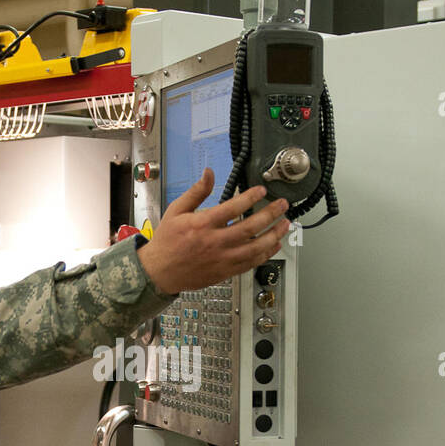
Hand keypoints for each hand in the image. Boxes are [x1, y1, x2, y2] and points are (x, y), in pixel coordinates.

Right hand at [136, 169, 290, 294]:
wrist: (159, 272)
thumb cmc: (167, 241)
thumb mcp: (176, 211)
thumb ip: (196, 192)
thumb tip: (209, 173)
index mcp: (202, 224)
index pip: (233, 207)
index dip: (250, 197)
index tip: (261, 190)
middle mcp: (215, 242)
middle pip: (250, 227)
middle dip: (270, 214)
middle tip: (283, 205)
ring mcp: (222, 259)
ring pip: (255, 248)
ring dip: (273, 235)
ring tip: (285, 225)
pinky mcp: (225, 271)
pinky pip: (250, 263)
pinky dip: (265, 254)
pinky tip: (273, 245)